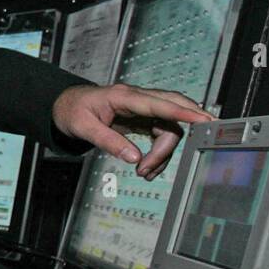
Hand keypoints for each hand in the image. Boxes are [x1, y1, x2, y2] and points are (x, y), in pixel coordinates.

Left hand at [53, 83, 213, 180]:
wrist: (65, 105)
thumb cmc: (73, 111)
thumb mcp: (83, 127)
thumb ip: (108, 142)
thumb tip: (134, 158)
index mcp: (123, 96)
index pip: (159, 103)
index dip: (182, 112)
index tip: (203, 120)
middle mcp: (137, 99)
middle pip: (174, 109)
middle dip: (186, 130)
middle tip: (194, 151)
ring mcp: (141, 108)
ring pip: (169, 127)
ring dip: (163, 152)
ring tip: (144, 172)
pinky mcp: (142, 118)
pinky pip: (160, 134)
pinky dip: (158, 152)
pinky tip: (147, 168)